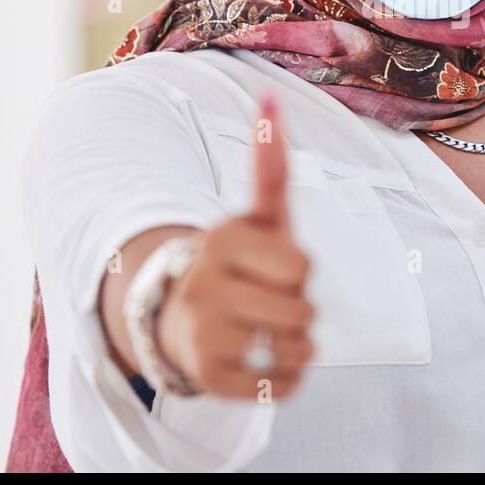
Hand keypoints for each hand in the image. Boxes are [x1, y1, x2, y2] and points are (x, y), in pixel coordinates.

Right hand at [155, 94, 315, 398]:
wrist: (182, 316)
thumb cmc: (239, 262)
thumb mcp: (257, 215)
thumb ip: (269, 164)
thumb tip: (272, 96)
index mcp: (220, 241)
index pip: (301, 265)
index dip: (299, 270)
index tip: (272, 266)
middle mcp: (204, 287)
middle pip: (302, 310)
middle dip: (299, 310)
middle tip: (268, 302)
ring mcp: (203, 336)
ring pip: (296, 350)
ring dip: (295, 345)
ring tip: (264, 331)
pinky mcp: (209, 380)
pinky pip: (281, 388)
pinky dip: (285, 379)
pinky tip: (260, 361)